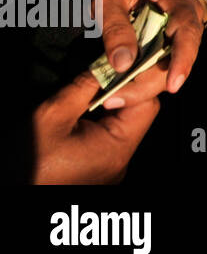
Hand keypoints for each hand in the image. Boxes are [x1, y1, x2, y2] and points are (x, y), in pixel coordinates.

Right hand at [31, 72, 160, 183]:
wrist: (12, 189)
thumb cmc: (26, 159)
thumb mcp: (54, 113)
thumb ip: (84, 86)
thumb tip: (104, 64)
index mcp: (117, 147)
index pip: (146, 104)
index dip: (134, 81)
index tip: (118, 65)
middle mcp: (121, 160)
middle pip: (136, 115)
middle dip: (121, 92)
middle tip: (101, 76)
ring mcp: (111, 167)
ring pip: (122, 126)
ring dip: (109, 106)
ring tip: (89, 94)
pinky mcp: (99, 169)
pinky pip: (109, 140)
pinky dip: (100, 122)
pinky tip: (84, 113)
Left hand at [98, 0, 201, 102]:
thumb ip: (114, 27)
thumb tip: (123, 64)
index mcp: (179, 1)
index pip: (187, 32)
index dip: (182, 59)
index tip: (173, 85)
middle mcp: (189, 20)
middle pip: (177, 58)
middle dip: (148, 83)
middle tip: (115, 98)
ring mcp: (182, 34)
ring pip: (169, 67)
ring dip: (142, 85)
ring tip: (111, 97)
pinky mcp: (170, 46)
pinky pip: (161, 67)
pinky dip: (141, 80)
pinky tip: (119, 89)